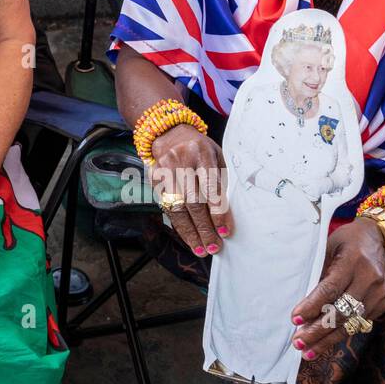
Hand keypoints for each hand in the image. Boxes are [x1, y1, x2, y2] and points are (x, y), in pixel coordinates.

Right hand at [152, 125, 232, 256]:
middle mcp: (180, 160)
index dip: (217, 211)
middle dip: (204, 227)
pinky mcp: (154, 179)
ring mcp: (164, 170)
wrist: (169, 134)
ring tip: (201, 249)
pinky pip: (167, 207)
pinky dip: (179, 225)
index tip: (225, 231)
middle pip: (193, 200)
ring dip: (190, 232)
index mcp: (201, 152)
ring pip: (177, 207)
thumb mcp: (216, 156)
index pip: (210, 186)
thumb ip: (223, 180)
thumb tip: (230, 215)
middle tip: (215, 247)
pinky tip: (189, 238)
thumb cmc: (201, 149)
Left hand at [290, 218, 384, 360]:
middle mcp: (370, 279)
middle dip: (318, 330)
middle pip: (341, 311)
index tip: (294, 319)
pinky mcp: (384, 303)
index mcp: (354, 261)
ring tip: (308, 351)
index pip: (330, 289)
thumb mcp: (328, 246)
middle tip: (298, 343)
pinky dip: (341, 332)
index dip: (312, 306)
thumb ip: (318, 270)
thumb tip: (300, 299)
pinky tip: (325, 341)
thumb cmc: (346, 241)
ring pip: (351, 323)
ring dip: (328, 339)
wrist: (380, 238)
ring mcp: (380, 293)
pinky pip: (360, 322)